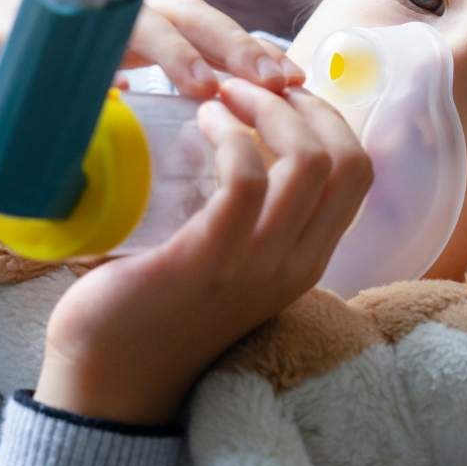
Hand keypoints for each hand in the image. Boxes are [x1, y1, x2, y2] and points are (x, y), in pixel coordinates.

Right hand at [0, 0, 302, 115]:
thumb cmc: (9, 76)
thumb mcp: (78, 102)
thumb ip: (121, 119)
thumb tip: (173, 177)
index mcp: (127, 33)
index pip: (206, 36)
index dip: (251, 57)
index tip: (298, 89)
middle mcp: (104, 16)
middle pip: (190, 17)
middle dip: (239, 49)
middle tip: (282, 84)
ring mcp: (61, 17)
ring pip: (138, 17)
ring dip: (182, 49)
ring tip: (219, 87)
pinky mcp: (12, 29)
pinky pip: (62, 36)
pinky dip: (94, 56)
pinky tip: (123, 81)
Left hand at [32, 77, 373, 425]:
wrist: (109, 379)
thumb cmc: (155, 306)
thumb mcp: (227, 259)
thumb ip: (246, 214)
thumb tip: (234, 130)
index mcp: (306, 261)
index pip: (357, 171)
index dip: (327, 118)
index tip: (277, 93)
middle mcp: (296, 265)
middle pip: (346, 160)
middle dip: (301, 105)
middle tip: (245, 87)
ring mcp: (257, 266)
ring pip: (308, 162)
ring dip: (267, 110)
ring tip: (222, 97)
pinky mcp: (208, 261)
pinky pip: (246, 181)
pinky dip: (230, 138)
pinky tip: (203, 123)